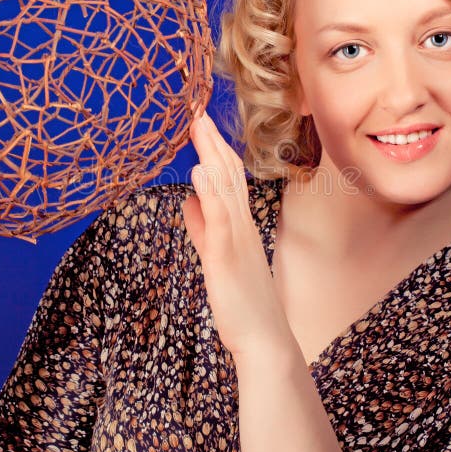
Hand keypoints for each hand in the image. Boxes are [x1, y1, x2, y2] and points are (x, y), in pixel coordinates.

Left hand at [181, 110, 294, 363]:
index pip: (228, 179)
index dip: (215, 149)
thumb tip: (187, 200)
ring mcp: (236, 239)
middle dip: (212, 142)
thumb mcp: (217, 255)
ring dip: (211, 155)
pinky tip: (199, 170)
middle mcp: (241, 226)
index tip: (202, 124)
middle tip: (199, 111)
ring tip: (199, 126)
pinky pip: (219, 220)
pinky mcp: (227, 257)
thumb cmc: (243, 301)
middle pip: (228, 175)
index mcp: (239, 225)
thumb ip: (202, 228)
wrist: (263, 339)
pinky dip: (210, 193)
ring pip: (225, 189)